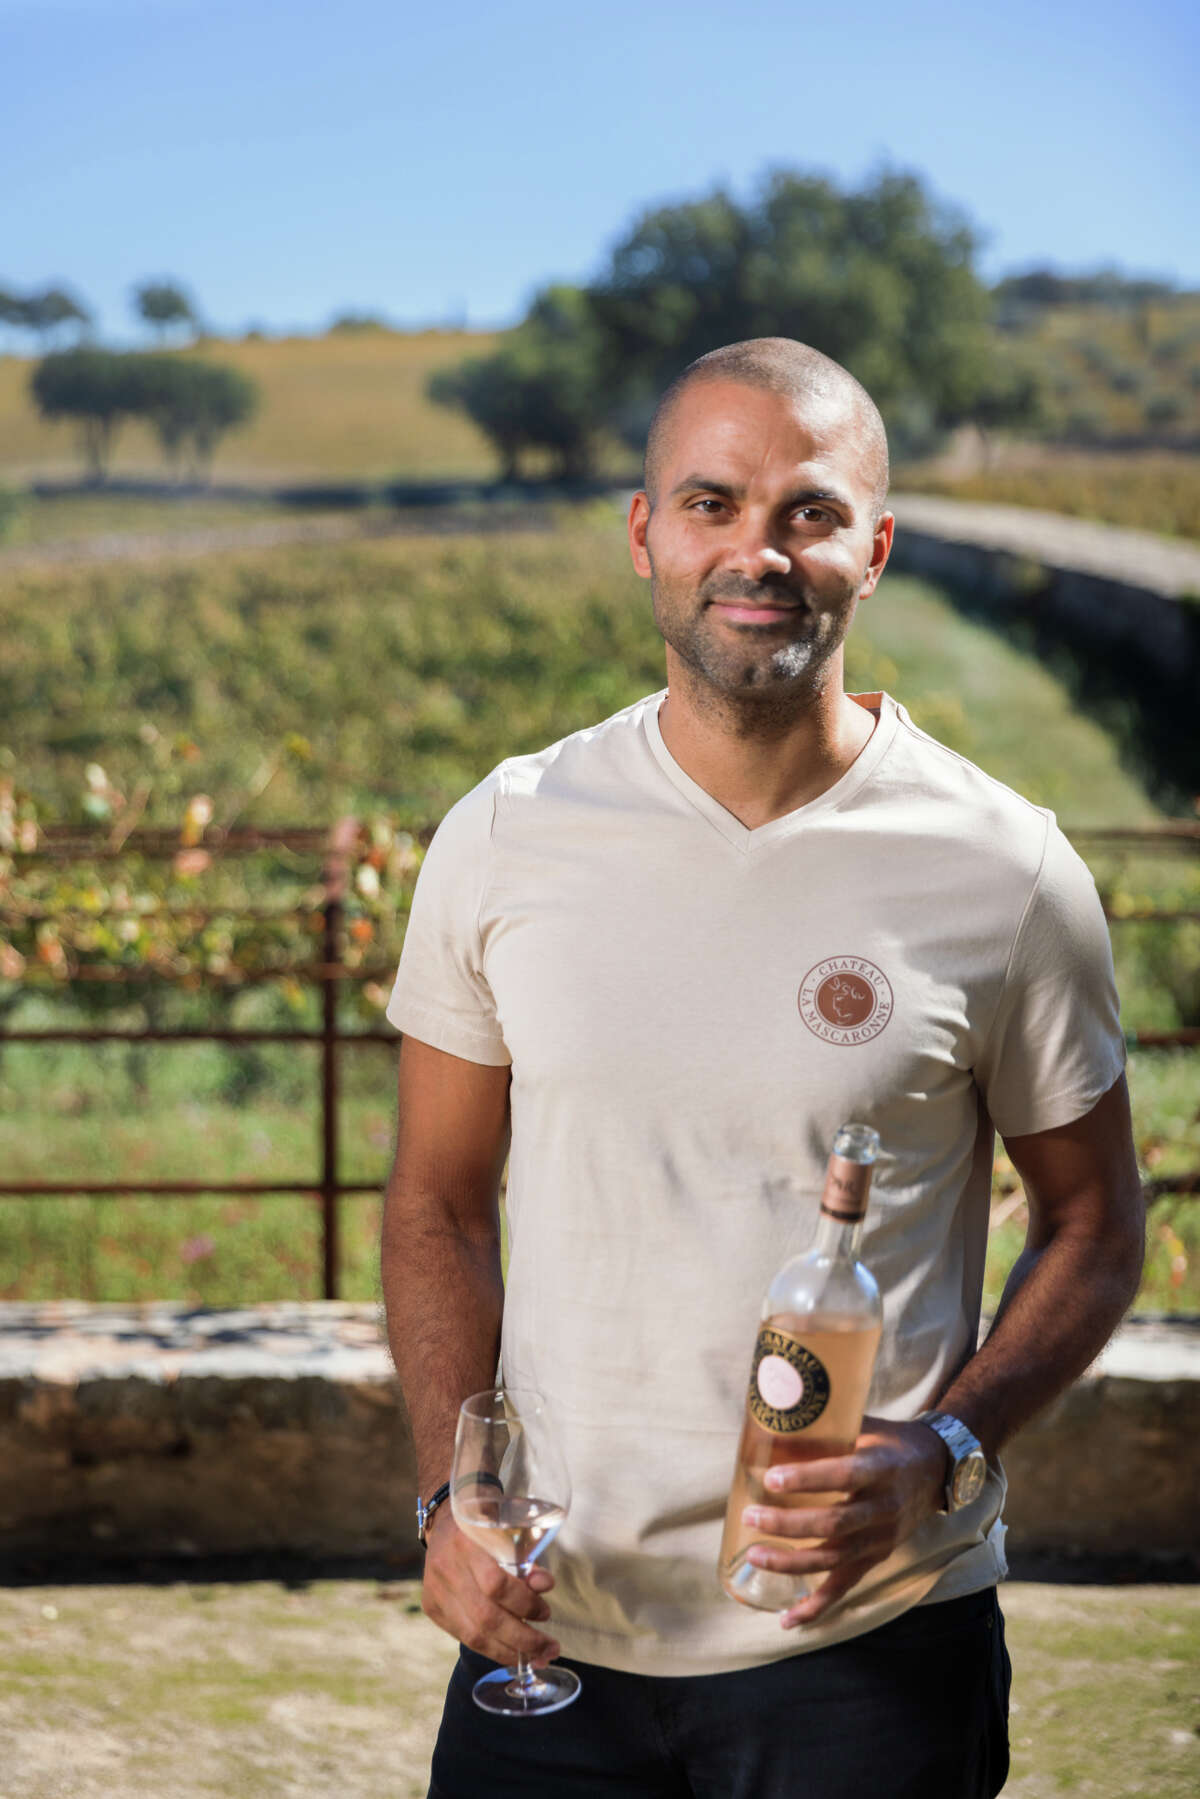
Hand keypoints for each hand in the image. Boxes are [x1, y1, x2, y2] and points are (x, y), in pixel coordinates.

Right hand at [419, 1506, 560, 1667]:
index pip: (496, 1584)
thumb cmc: (483, 1524)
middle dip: (523, 1638)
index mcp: (465, 1542)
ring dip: (510, 1652)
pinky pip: (464, 1637)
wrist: (443, 1522)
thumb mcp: (507, 1529)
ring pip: (473, 1636)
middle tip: (549, 1647)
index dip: (524, 1603)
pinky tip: (512, 1653)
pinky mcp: (432, 1608)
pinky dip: (492, 1648)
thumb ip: (525, 1559)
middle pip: (485, 1617)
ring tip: (537, 1657)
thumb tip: (545, 1586)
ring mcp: (436, 1591)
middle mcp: (446, 1569)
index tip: (545, 1613)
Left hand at [740, 1417, 945, 1628]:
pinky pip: (843, 1587)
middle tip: (750, 1517)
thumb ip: (826, 1426)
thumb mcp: (865, 1425)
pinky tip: (787, 1619)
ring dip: (791, 1563)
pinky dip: (815, 1606)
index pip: (843, 1475)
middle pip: (833, 1524)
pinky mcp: (876, 1558)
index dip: (807, 1479)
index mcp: (881, 1468)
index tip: (770, 1479)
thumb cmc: (889, 1441)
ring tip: (754, 1555)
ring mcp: (881, 1538)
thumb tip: (774, 1416)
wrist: (935, 1469)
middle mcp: (883, 1507)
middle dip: (787, 1525)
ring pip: (833, 1558)